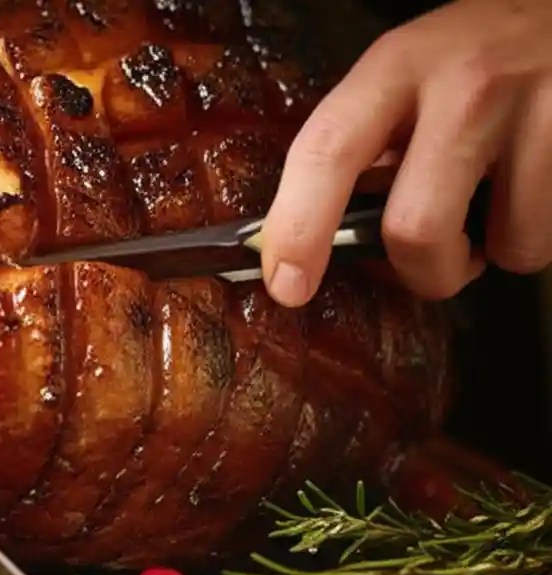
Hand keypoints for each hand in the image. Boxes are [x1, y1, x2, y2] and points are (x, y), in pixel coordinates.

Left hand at [259, 0, 551, 305]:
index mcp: (395, 68)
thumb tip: (324, 232)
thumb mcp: (410, 71)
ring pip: (502, 245)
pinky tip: (532, 191)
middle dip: (422, 272)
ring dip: (496, 252)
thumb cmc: (481, 51)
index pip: (327, 152)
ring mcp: (532, 111)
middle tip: (434, 261)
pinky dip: (534, 235)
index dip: (298, 228)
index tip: (287, 285)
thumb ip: (370, 142)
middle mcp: (462, 87)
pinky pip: (546, 236)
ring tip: (499, 207)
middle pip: (414, 226)